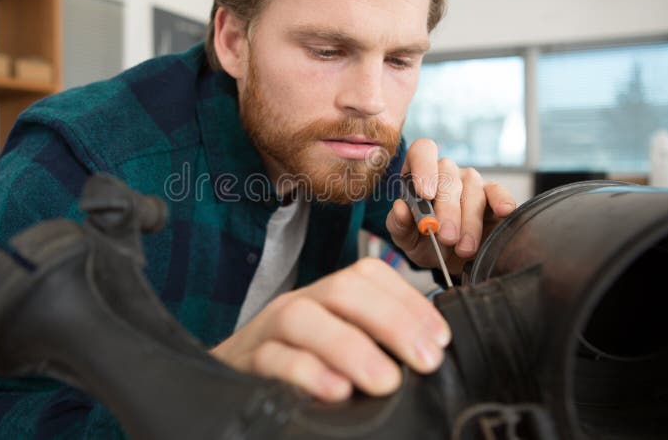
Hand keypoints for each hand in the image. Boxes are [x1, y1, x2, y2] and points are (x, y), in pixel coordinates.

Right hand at [210, 257, 450, 401]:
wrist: (225, 382)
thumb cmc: (296, 368)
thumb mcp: (338, 347)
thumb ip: (374, 342)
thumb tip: (429, 353)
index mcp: (327, 297)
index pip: (370, 275)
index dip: (411, 302)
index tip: (441, 339)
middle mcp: (300, 303)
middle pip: (344, 290)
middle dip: (392, 321)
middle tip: (427, 361)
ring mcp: (269, 331)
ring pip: (303, 318)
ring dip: (351, 347)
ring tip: (386, 382)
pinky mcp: (246, 363)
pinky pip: (273, 359)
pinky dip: (307, 373)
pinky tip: (337, 392)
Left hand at [385, 138, 516, 273]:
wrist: (449, 260)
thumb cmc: (424, 243)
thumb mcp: (406, 239)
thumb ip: (398, 224)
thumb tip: (400, 209)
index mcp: (419, 174)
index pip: (422, 151)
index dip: (423, 167)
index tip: (425, 193)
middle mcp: (446, 172)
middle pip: (448, 176)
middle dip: (447, 209)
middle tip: (446, 237)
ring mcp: (471, 181)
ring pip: (472, 189)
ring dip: (470, 221)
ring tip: (464, 249)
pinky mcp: (493, 195)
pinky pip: (498, 192)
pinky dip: (502, 200)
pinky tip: (504, 211)